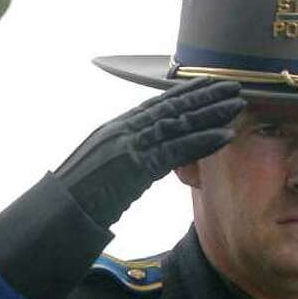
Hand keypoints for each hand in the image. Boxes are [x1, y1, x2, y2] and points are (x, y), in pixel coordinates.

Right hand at [53, 78, 244, 226]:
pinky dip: (203, 142)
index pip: (154, 106)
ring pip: (177, 124)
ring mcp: (128, 146)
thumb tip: (140, 160)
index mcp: (113, 129)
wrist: (60, 214)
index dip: (183, 94)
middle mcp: (121, 130)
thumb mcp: (100, 169)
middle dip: (204, 96)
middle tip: (233, 86)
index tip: (206, 84)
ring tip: (237, 105)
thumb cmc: (76, 199)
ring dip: (211, 114)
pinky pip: (177, 150)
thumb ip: (122, 157)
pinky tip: (225, 136)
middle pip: (170, 108)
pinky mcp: (136, 166)